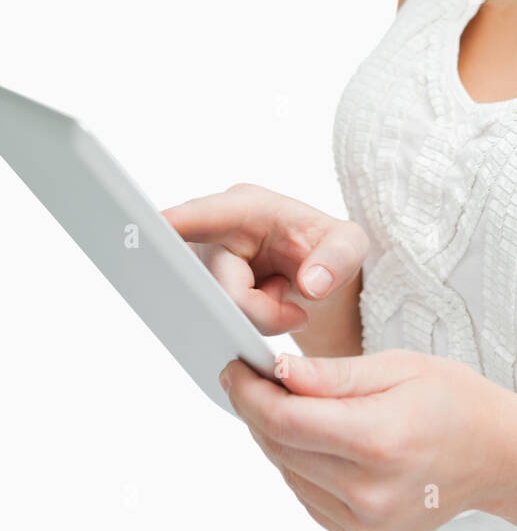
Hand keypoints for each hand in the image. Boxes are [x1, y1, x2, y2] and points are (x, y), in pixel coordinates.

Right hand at [160, 182, 368, 336]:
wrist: (316, 274)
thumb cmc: (328, 249)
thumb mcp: (350, 247)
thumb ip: (338, 260)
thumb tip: (310, 285)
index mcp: (248, 207)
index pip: (208, 214)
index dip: (180, 221)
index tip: (153, 223)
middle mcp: (215, 230)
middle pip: (220, 287)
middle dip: (262, 309)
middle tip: (298, 310)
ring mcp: (204, 260)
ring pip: (218, 310)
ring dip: (258, 317)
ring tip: (282, 297)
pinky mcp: (201, 286)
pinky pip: (215, 319)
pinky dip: (247, 324)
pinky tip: (266, 308)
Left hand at [218, 348, 516, 530]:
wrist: (498, 456)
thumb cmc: (453, 401)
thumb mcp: (396, 366)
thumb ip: (331, 375)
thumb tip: (276, 371)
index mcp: (380, 441)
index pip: (286, 422)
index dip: (250, 394)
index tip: (236, 368)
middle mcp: (371, 493)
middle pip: (281, 450)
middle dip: (259, 409)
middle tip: (255, 377)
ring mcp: (368, 526)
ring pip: (289, 477)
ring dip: (279, 439)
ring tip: (293, 406)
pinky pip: (310, 501)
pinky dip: (303, 468)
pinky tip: (320, 442)